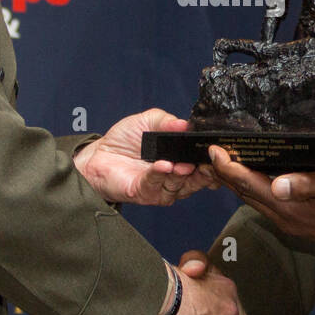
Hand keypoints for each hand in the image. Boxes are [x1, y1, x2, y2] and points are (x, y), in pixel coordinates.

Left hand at [73, 109, 216, 205]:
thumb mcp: (149, 121)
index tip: (217, 152)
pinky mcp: (144, 193)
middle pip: (197, 180)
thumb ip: (167, 121)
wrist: (98, 154)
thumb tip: (185, 124)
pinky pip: (156, 186)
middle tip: (207, 163)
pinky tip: (163, 165)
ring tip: (182, 165)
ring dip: (182, 175)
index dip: (211, 161)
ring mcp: (160, 188)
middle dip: (203, 173)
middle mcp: (173, 177)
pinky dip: (160, 175)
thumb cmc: (124, 140)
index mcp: (179, 160)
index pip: (202, 164)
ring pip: (179, 186)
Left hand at [209, 146, 314, 254]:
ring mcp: (291, 224)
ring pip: (254, 201)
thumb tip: (277, 183)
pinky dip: (254, 191)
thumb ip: (308, 185)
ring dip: (238, 183)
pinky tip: (256, 179)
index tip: (212, 149)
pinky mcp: (299, 225)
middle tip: (211, 153)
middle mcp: (284, 218)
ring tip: (226, 163)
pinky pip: (266, 206)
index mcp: (290, 207)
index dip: (227, 167)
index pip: (248, 184)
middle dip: (225, 174)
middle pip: (245, 194)